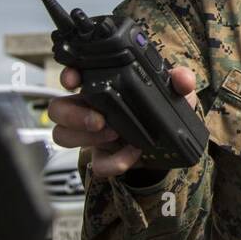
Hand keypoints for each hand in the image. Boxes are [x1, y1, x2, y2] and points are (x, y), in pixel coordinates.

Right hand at [48, 64, 198, 177]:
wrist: (170, 146)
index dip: (68, 75)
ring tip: (113, 134)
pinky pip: (96, 164)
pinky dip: (113, 162)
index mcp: (102, 87)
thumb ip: (180, 81)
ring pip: (64, 136)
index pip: (73, 76)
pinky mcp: (104, 158)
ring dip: (84, 137)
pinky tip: (132, 153)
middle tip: (99, 119)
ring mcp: (93, 136)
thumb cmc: (163, 111)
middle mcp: (91, 110)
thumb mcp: (174, 92)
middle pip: (58, 110)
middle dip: (73, 115)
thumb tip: (182, 79)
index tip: (74, 79)